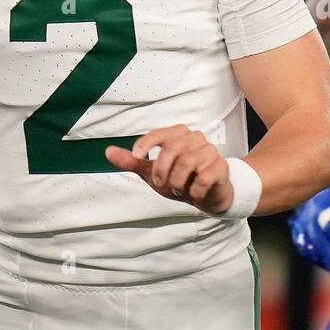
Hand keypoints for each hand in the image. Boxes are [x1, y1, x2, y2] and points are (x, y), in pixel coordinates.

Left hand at [105, 125, 233, 214]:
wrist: (205, 196)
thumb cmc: (180, 179)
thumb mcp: (152, 172)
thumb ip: (133, 161)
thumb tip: (108, 152)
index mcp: (178, 135)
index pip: (160, 133)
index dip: (147, 142)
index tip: (137, 155)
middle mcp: (195, 138)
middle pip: (173, 147)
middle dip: (162, 170)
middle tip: (161, 183)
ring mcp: (209, 151)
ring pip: (188, 162)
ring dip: (177, 181)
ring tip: (178, 189)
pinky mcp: (220, 167)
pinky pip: (204, 177)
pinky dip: (194, 190)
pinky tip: (193, 193)